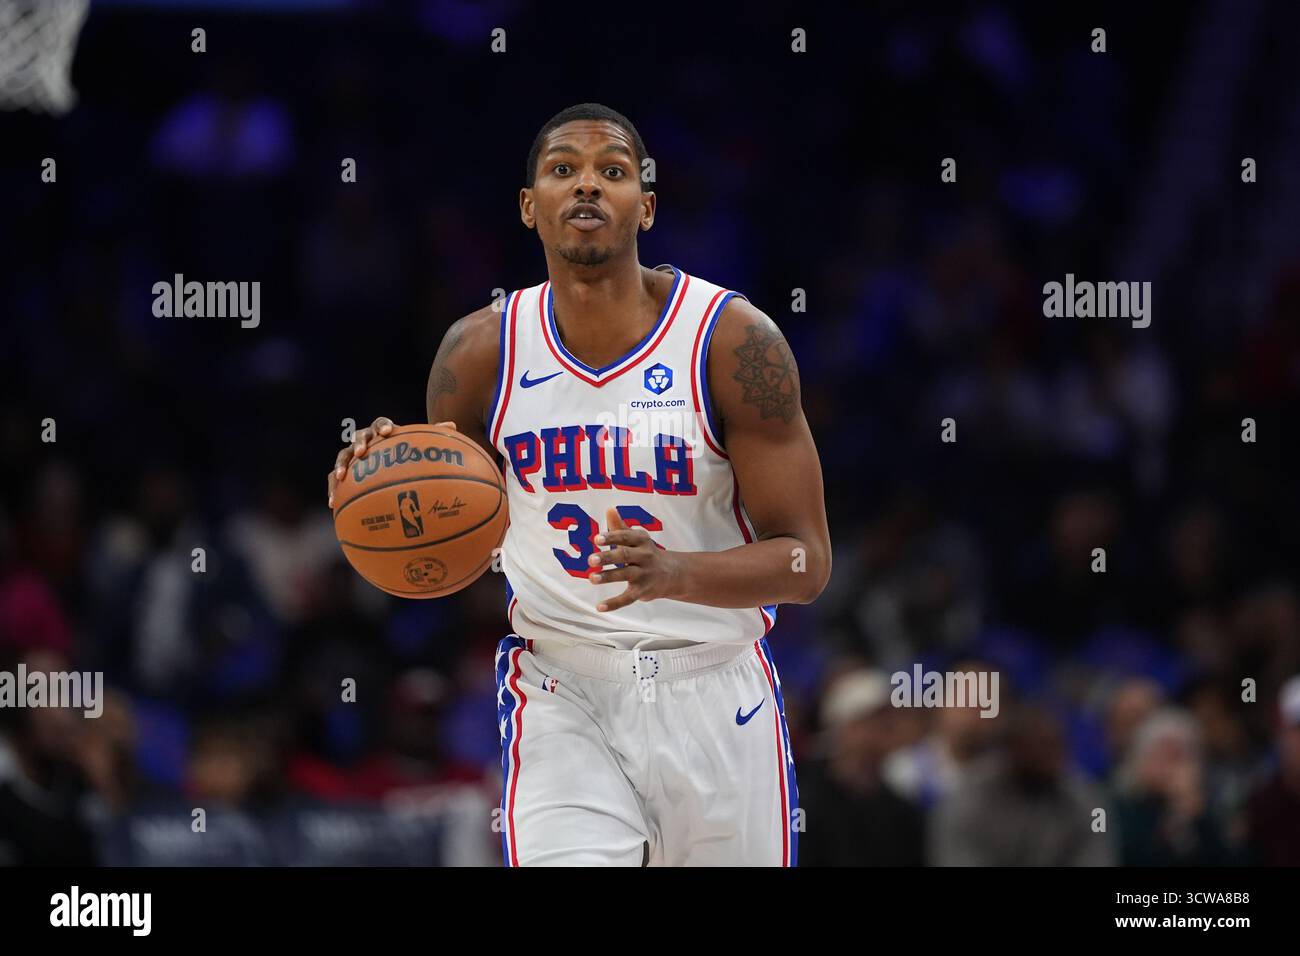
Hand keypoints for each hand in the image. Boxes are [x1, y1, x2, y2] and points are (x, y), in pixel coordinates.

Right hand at [328, 417, 456, 507]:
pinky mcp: (343, 474)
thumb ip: (432, 437)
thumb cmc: (404, 455)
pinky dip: (333, 490)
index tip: (390, 431)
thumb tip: (453, 426)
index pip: (381, 423)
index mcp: (382, 432)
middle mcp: (364, 441)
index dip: (384, 426)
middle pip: (358, 436)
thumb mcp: (417, 447)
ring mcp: (351, 456)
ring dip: (341, 465)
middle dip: (359, 443)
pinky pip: (334, 480)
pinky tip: (333, 503)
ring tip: (341, 477)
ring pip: (342, 456)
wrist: (385, 465)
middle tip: (362, 452)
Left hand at [587, 507, 681, 611]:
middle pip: (625, 555)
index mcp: (641, 540)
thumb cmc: (647, 553)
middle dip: (608, 557)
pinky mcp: (643, 591)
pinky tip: (600, 607)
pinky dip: (614, 603)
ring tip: (592, 578)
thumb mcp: (637, 539)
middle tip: (591, 559)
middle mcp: (645, 556)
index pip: (625, 536)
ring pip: (625, 575)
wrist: (674, 574)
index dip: (611, 537)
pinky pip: (628, 598)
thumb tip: (609, 509)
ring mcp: (644, 574)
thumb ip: (620, 527)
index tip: (596, 539)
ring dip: (608, 576)